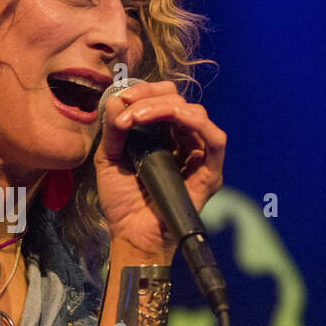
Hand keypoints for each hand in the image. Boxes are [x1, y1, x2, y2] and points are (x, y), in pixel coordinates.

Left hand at [92, 81, 225, 260]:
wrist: (131, 233)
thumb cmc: (122, 199)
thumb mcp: (109, 157)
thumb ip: (114, 127)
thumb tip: (116, 97)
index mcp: (162, 134)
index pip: (164, 99)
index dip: (145, 92)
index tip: (123, 100)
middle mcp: (183, 141)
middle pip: (179, 101)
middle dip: (150, 99)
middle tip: (127, 114)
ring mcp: (198, 156)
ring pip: (195, 114)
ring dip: (166, 108)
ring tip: (139, 117)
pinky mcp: (210, 173)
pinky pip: (216, 140)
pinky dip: (198, 123)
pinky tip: (178, 117)